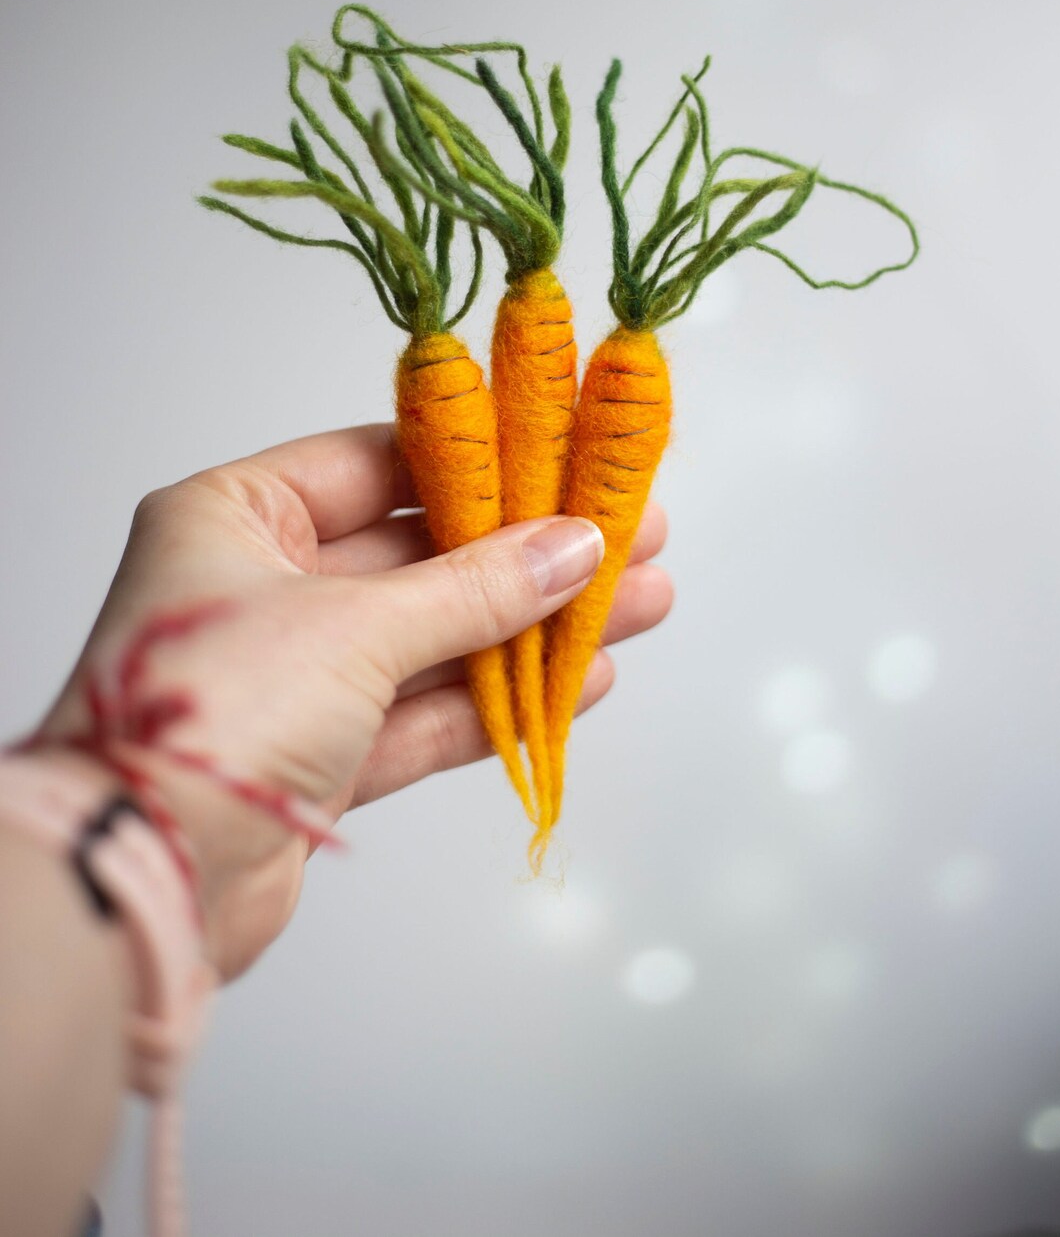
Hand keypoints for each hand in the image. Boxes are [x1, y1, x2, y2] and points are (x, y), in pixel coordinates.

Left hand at [35, 425, 671, 979]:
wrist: (142, 880)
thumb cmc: (209, 717)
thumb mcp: (356, 628)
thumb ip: (475, 588)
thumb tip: (575, 544)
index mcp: (235, 516)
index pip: (375, 464)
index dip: (478, 462)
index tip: (564, 456)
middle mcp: (259, 585)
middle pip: (419, 554)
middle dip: (526, 552)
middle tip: (628, 535)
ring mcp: (291, 673)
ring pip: (434, 637)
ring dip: (532, 627)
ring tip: (639, 602)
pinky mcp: (320, 753)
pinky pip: (424, 711)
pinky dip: (499, 700)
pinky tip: (580, 678)